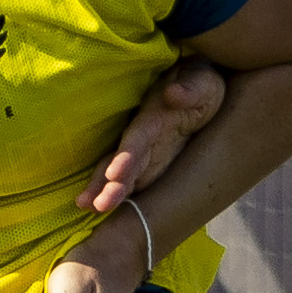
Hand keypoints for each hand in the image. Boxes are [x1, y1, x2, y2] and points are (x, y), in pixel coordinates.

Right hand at [82, 56, 227, 214]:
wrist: (202, 90)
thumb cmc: (203, 84)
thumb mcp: (202, 82)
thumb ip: (189, 90)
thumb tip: (173, 94)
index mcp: (153, 118)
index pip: (137, 140)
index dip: (126, 157)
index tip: (115, 175)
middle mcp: (142, 139)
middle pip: (121, 162)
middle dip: (107, 183)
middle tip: (93, 205)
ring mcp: (145, 154)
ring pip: (121, 175)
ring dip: (106, 192)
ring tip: (89, 208)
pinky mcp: (152, 165)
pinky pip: (132, 183)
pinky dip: (119, 197)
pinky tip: (99, 210)